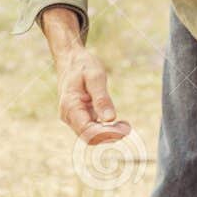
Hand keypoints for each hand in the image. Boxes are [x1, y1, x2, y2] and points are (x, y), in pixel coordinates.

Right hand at [40, 6, 131, 143]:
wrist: (70, 60)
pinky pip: (91, 129)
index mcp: (70, 106)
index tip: (124, 131)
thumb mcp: (95, 76)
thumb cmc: (82, 65)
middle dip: (109, 136)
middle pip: (89, 137)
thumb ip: (102, 98)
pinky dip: (105, 129)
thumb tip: (110, 119)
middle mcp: (68, 116)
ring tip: (126, 126)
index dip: (106, 134)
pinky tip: (119, 124)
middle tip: (128, 128)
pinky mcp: (78, 117)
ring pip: (90, 136)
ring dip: (108, 134)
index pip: (87, 130)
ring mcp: (72, 118)